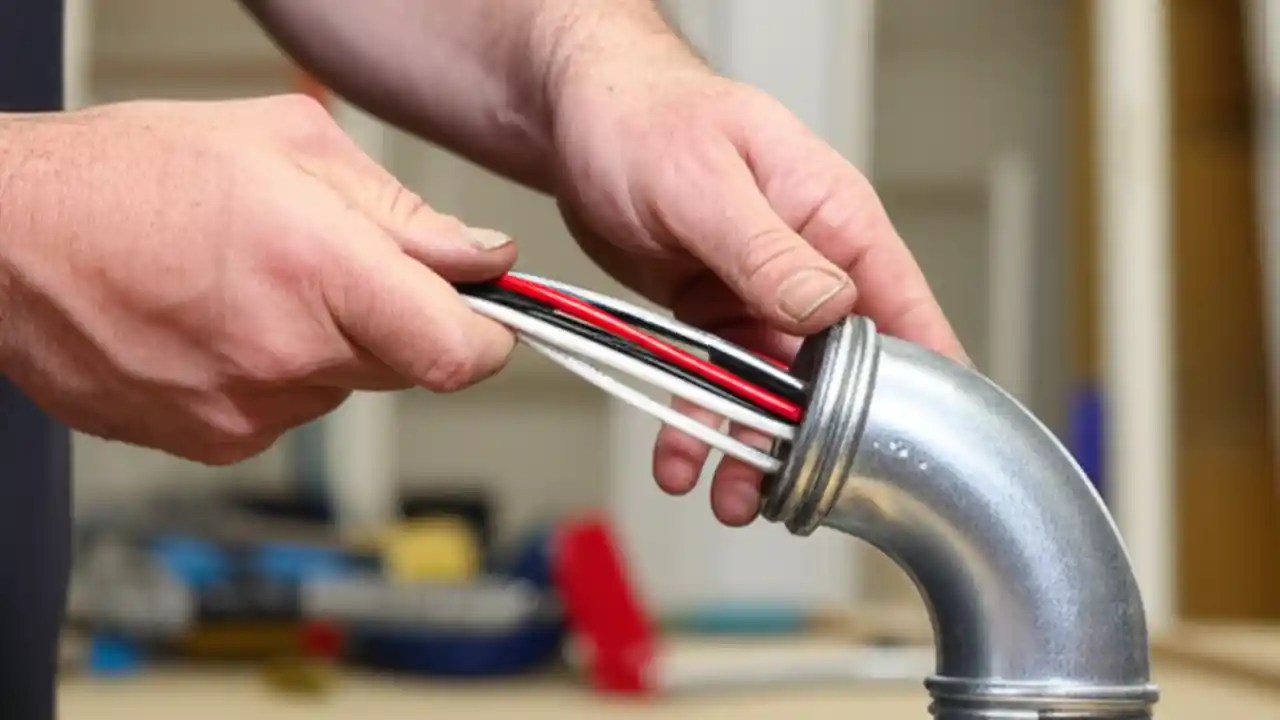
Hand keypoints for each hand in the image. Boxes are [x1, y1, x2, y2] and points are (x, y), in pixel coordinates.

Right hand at [0, 95, 515, 464]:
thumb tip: (478, 257)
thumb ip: (401, 209)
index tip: (489, 317)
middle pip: (407, 365)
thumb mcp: (285, 145)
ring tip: (258, 283)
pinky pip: (288, 409)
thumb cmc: (128, 176)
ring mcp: (249, 409)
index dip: (490, 336)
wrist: (5, 237)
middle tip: (338, 266)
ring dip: (330, 342)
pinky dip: (279, 371)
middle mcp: (289, 354)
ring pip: (345, 385)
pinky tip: (224, 321)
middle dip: (397, 319)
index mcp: (317, 269)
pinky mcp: (214, 439)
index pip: (458, 351)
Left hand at [548, 55, 965, 525]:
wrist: (581, 120)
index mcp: (833, 219)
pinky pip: (720, 380)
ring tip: (731, 496)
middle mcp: (808, 262)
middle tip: (797, 493)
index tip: (924, 448)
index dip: (923, 380)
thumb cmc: (648, 119)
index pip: (902, 305)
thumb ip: (767, 250)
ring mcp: (761, 292)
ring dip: (754, 445)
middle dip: (819, 438)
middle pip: (837, 368)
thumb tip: (830, 307)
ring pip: (774, 389)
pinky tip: (682, 457)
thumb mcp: (704, 183)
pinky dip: (702, 422)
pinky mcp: (716, 312)